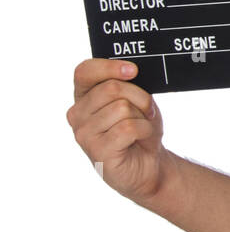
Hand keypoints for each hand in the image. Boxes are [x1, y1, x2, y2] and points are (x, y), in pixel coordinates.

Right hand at [67, 58, 169, 202]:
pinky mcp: (97, 150)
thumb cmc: (140, 130)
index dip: (109, 67)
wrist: (149, 164)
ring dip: (143, 117)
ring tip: (141, 128)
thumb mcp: (136, 102)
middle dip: (140, 97)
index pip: (84, 72)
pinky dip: (144, 130)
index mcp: (84, 97)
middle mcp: (77, 114)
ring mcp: (84, 134)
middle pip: (111, 88)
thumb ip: (127, 86)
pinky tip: (141, 139)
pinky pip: (128, 127)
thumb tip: (129, 70)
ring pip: (121, 107)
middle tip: (147, 111)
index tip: (133, 70)